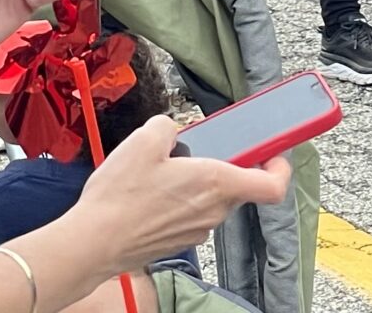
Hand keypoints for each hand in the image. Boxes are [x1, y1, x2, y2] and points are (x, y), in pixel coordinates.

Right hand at [68, 117, 292, 277]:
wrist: (92, 244)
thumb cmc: (120, 199)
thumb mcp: (145, 140)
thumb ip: (169, 126)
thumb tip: (173, 130)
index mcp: (216, 184)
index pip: (272, 186)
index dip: (280, 167)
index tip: (273, 152)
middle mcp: (213, 211)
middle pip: (237, 186)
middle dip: (224, 164)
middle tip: (202, 149)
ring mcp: (196, 230)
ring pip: (212, 200)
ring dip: (198, 183)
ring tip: (166, 170)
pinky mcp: (177, 241)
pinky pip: (191, 214)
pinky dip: (181, 201)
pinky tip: (152, 192)